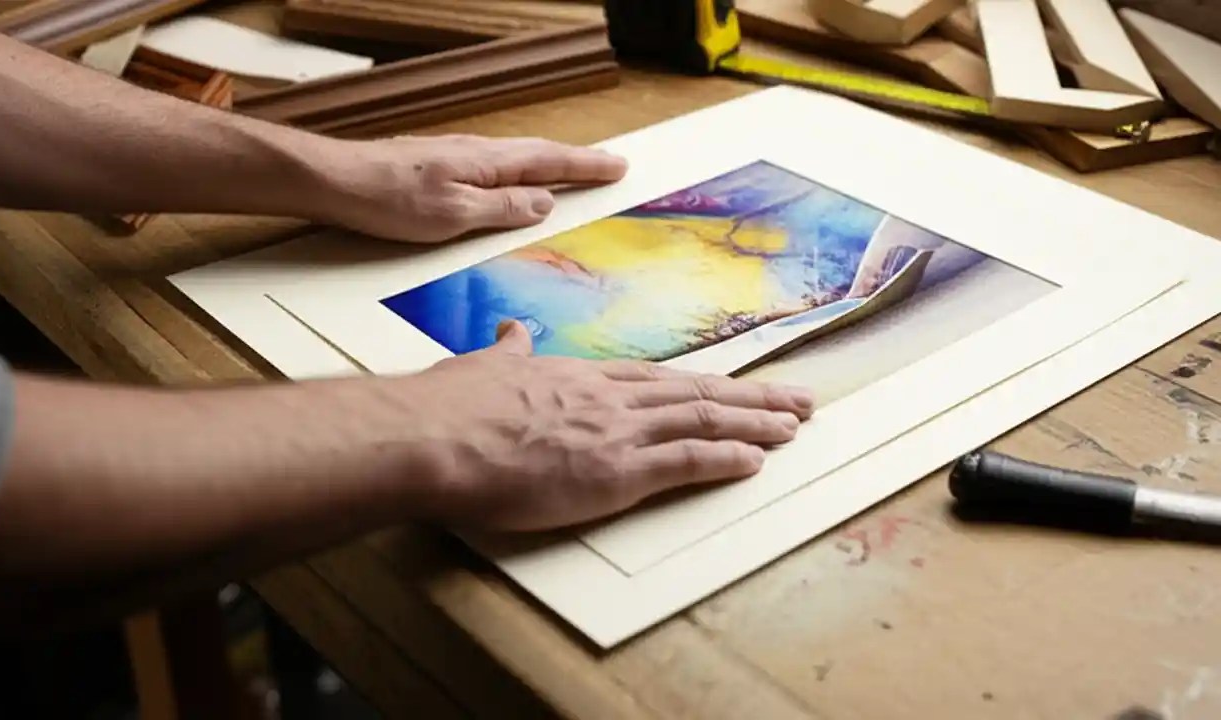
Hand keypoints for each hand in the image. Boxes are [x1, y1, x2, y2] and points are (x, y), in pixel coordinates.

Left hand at [312, 134, 627, 243]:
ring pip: (517, 160)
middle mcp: (477, 153)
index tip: (618, 167)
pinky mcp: (441, 167)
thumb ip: (502, 208)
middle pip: (539, 155)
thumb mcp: (454, 215)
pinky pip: (496, 169)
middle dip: (577, 162)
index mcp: (488, 163)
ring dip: (550, 166)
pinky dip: (520, 173)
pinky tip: (516, 183)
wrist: (336, 181)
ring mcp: (458, 157)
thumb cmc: (389, 199)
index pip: (550, 162)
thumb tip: (543, 203)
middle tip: (609, 167)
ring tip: (575, 174)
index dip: (586, 166)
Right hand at [388, 320, 815, 531]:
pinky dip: (725, 458)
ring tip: (794, 427)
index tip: (736, 387)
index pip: (659, 379)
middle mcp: (609, 397)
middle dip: (752, 398)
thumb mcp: (482, 367)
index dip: (704, 385)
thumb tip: (510, 333)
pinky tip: (756, 460)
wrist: (434, 434)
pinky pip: (685, 461)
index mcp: (580, 377)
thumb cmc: (450, 406)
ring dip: (754, 423)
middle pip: (696, 393)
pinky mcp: (614, 470)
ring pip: (703, 420)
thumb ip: (506, 353)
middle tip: (797, 401)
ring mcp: (616, 431)